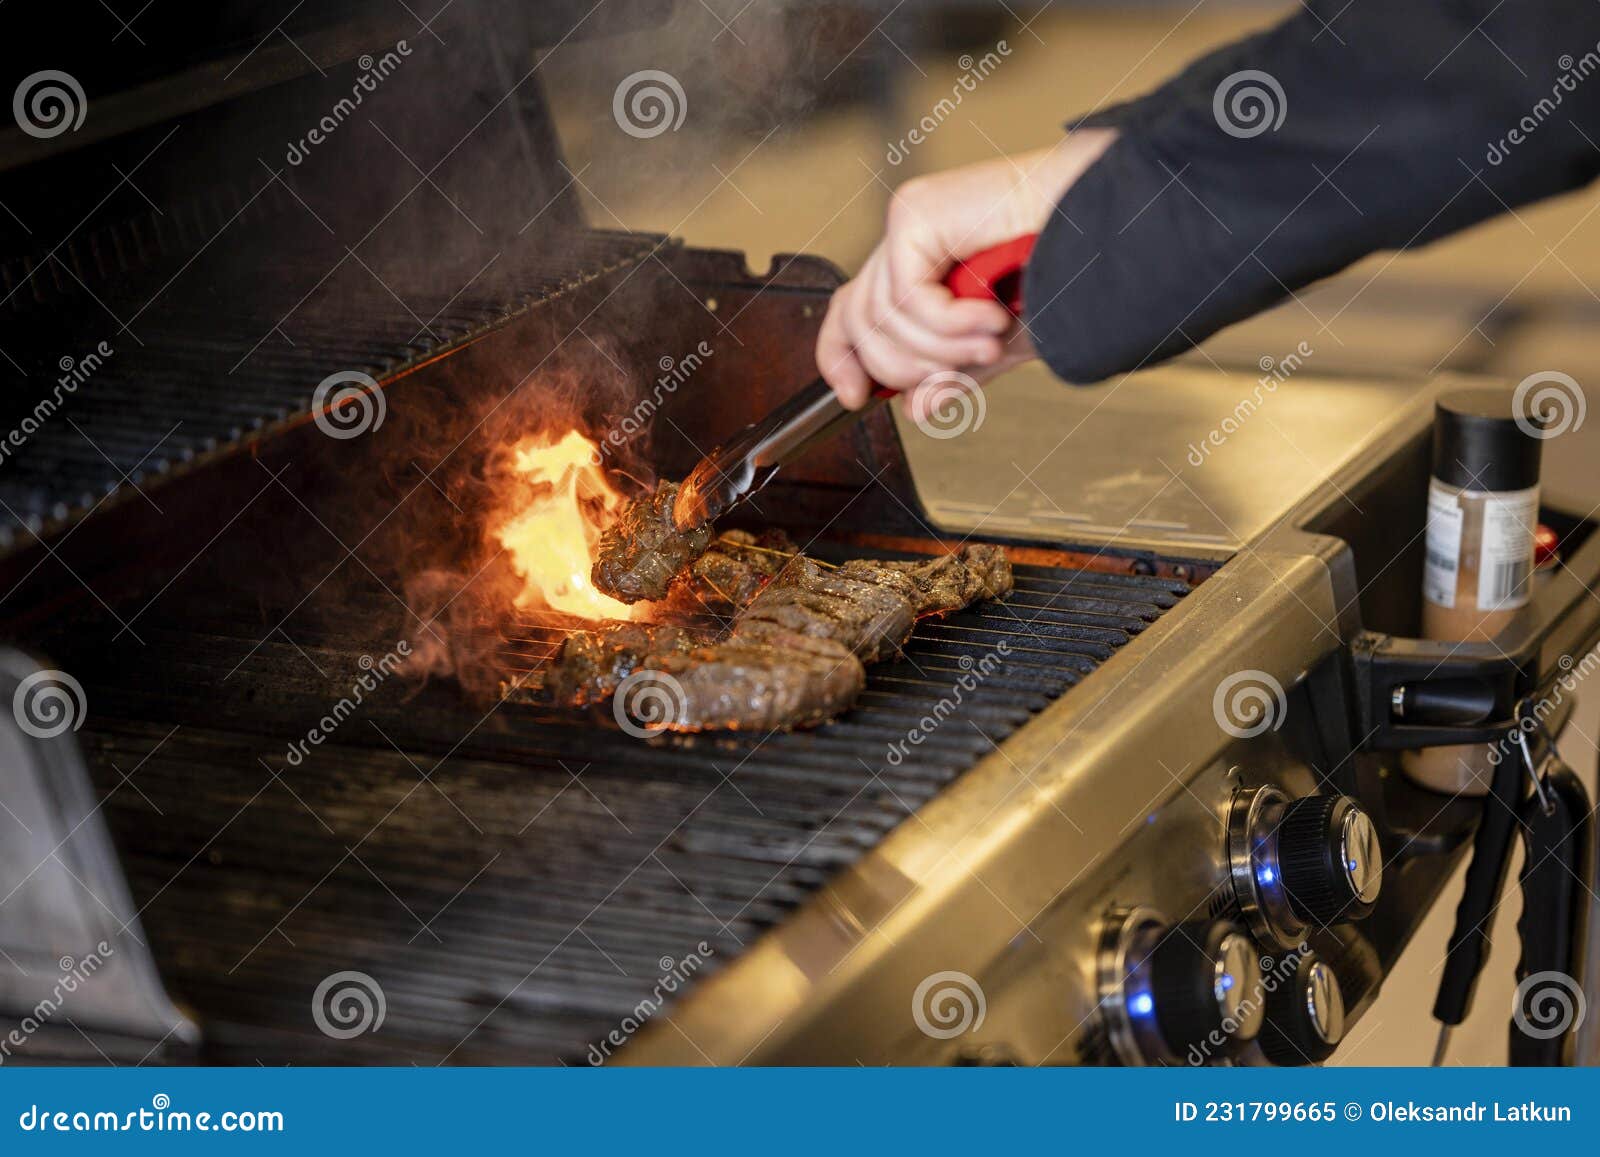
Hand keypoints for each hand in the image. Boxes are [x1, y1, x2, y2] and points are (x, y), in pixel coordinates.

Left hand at [816, 130, 1116, 421]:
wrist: (1102, 226)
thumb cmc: (1066, 271)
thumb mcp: (1000, 346)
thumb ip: (953, 375)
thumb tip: (915, 408)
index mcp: (921, 264)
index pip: (852, 313)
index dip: (842, 359)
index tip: (855, 399)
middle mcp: (908, 240)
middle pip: (860, 321)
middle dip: (904, 367)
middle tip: (957, 376)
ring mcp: (909, 221)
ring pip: (883, 316)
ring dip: (939, 350)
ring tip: (990, 346)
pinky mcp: (916, 212)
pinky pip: (907, 295)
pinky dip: (950, 323)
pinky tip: (991, 317)